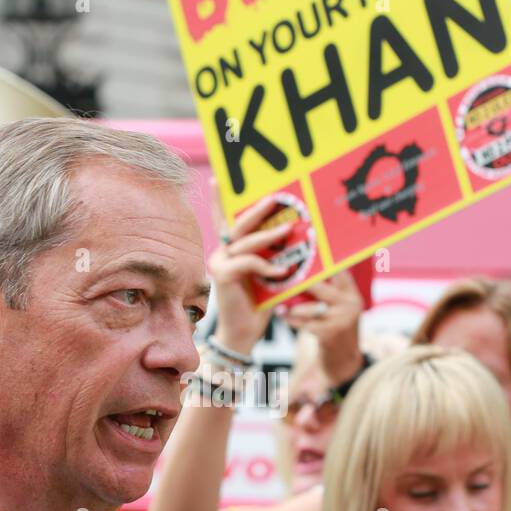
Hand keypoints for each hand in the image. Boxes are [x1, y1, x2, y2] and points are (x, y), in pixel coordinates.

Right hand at [207, 188, 293, 354]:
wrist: (245, 332)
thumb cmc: (259, 301)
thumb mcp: (268, 271)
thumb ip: (272, 253)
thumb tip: (291, 229)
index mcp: (230, 248)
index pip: (227, 219)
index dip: (222, 199)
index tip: (219, 178)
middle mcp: (222, 252)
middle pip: (238, 224)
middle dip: (257, 210)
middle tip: (275, 198)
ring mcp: (220, 263)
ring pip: (246, 242)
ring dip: (269, 235)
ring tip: (289, 229)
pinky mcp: (223, 276)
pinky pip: (248, 262)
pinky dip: (267, 265)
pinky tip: (282, 271)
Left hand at [278, 269, 365, 385]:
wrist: (345, 360)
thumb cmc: (336, 328)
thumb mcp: (341, 307)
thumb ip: (331, 290)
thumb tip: (305, 270)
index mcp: (352, 294)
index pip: (338, 271)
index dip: (320, 262)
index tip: (301, 257)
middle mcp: (350, 305)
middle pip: (320, 287)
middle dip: (299, 282)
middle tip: (282, 276)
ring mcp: (341, 320)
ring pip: (310, 307)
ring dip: (291, 304)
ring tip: (278, 300)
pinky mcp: (330, 334)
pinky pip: (305, 324)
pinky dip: (291, 319)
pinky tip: (282, 315)